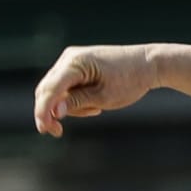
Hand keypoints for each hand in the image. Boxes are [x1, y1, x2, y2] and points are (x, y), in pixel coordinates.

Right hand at [34, 45, 157, 136]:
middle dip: (50, 112)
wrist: (147, 64)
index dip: (43, 111)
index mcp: (76, 62)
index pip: (50, 89)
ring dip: (69, 106)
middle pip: (47, 90)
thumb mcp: (104, 97)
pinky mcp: (76, 66)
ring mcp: (72, 60)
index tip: (45, 129)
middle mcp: (69, 58)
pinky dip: (74, 100)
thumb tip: (53, 111)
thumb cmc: (130, 80)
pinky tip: (94, 105)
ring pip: (56, 91)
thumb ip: (77, 103)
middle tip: (57, 133)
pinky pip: (66, 87)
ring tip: (96, 110)